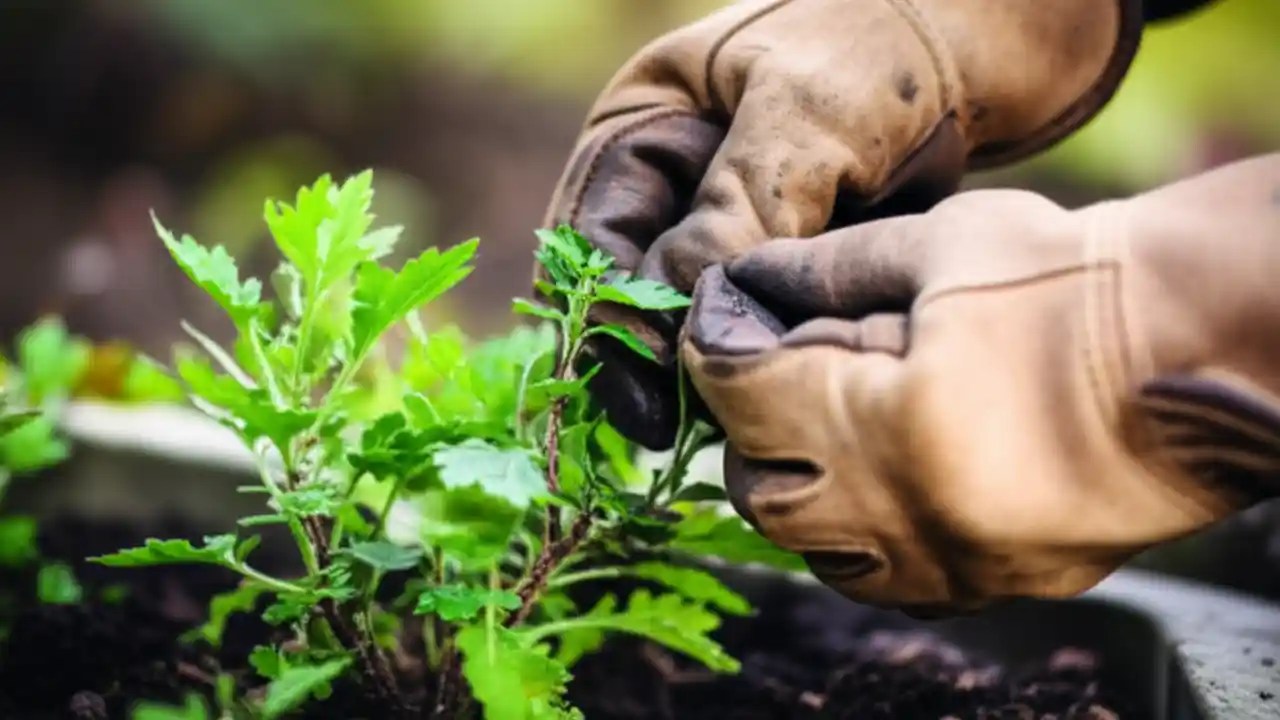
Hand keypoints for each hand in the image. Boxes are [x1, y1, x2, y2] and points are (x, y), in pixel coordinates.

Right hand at [542, 0, 1144, 448]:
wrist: (984, 45)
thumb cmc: (884, 44)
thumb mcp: (805, 111)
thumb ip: (740, 203)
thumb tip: (685, 309)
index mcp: (643, 127)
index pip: (591, 235)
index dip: (608, 309)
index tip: (649, 370)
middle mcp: (671, 184)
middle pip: (630, 290)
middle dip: (647, 356)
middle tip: (668, 428)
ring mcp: (728, 228)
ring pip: (690, 318)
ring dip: (702, 368)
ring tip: (724, 425)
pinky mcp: (781, 263)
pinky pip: (751, 324)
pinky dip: (757, 361)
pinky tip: (774, 402)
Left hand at [681, 156, 1279, 613]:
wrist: (1204, 353)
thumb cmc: (1077, 283)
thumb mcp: (942, 246)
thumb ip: (825, 271)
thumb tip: (747, 281)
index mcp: (885, 423)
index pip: (741, 397)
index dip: (714, 346)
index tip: (720, 316)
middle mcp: (907, 514)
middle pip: (760, 493)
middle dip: (746, 428)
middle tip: (770, 371)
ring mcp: (953, 561)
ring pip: (816, 554)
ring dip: (797, 492)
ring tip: (824, 428)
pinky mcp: (995, 583)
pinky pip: (889, 583)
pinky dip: (858, 538)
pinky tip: (882, 481)